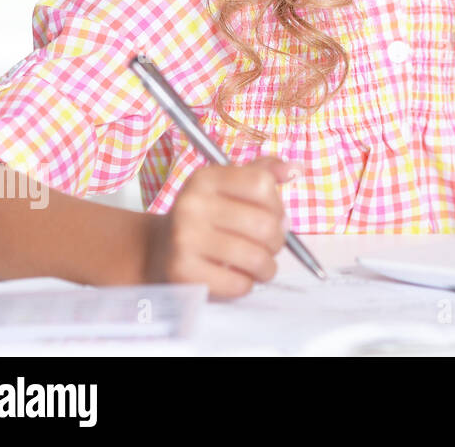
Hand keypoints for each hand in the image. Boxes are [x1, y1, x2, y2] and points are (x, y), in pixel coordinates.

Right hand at [144, 156, 296, 299]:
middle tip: (271, 246)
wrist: (158, 250)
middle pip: (264, 224)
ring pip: (255, 257)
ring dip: (267, 267)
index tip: (274, 216)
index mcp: (206, 178)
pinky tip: (239, 278)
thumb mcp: (228, 187)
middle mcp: (192, 204)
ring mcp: (184, 239)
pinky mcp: (183, 272)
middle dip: (277, 241)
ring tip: (262, 266)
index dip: (277, 204)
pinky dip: (247, 285)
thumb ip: (263, 173)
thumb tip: (296, 168)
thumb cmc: (206, 217)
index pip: (261, 184)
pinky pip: (237, 284)